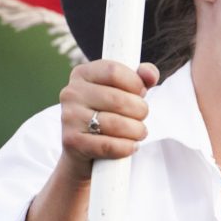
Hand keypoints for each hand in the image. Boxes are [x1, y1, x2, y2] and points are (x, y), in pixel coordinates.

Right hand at [57, 60, 159, 177]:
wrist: (83, 149)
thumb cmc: (107, 113)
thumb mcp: (123, 90)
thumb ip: (140, 78)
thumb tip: (150, 75)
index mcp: (83, 74)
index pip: (114, 72)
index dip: (135, 84)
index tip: (140, 93)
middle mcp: (72, 93)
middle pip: (117, 99)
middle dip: (139, 110)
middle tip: (142, 117)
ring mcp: (69, 117)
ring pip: (115, 124)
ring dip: (136, 131)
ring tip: (139, 132)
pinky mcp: (72, 142)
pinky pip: (108, 145)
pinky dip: (126, 147)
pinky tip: (131, 146)